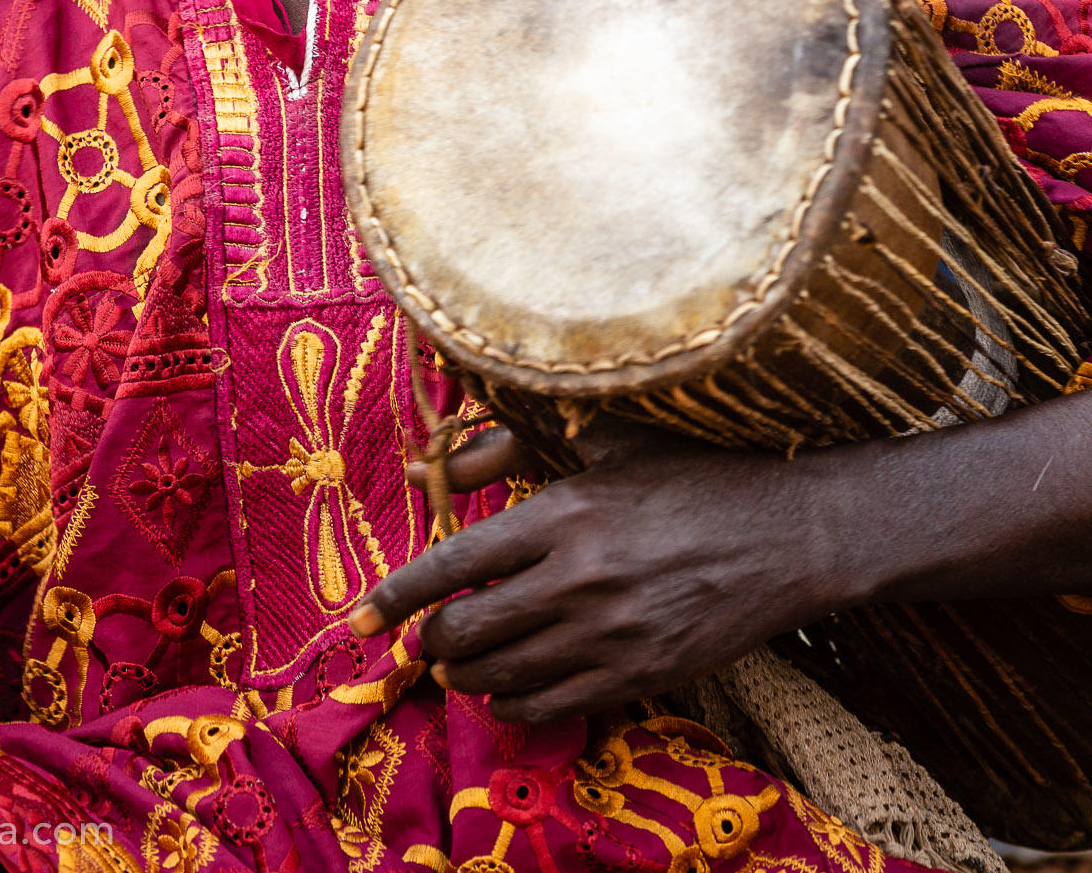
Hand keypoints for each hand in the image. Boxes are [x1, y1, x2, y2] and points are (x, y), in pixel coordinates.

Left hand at [354, 424, 855, 722]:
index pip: (454, 564)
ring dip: (465, 677)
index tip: (360, 618)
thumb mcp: (609, 444)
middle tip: (423, 639)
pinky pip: (553, 707)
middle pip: (469, 632)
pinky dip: (513, 706)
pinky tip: (506, 693)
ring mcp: (612, 635)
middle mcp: (581, 579)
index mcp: (567, 513)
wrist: (790, 536)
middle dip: (430, 643)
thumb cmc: (695, 477)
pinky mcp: (642, 675)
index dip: (397, 596)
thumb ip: (519, 450)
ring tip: (456, 665)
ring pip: (504, 678)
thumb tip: (436, 465)